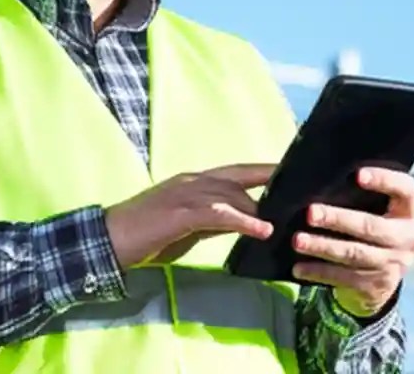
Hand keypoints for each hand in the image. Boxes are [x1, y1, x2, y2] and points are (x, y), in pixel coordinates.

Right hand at [104, 164, 276, 267]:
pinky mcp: (180, 212)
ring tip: (291, 215)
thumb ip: (215, 221)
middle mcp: (192, 181)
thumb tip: (246, 221)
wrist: (109, 240)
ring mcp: (185, 194)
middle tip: (303, 185)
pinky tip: (262, 230)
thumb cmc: (145, 236)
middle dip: (271, 179)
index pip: (235, 173)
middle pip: (240, 177)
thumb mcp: (188, 229)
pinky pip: (218, 214)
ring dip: (262, 206)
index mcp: (193, 183)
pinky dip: (243, 220)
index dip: (263, 172)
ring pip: (232, 194)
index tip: (290, 173)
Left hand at [291, 167, 413, 317]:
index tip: (357, 175)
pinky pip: (344, 277)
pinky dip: (318, 271)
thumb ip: (357, 196)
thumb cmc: (369, 228)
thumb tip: (312, 179)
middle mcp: (407, 238)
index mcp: (407, 211)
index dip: (384, 180)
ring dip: (322, 246)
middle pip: (371, 226)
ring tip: (297, 241)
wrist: (384, 276)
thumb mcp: (374, 211)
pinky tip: (298, 268)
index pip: (405, 189)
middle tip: (310, 213)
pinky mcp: (377, 285)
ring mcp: (394, 264)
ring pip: (354, 253)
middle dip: (338, 219)